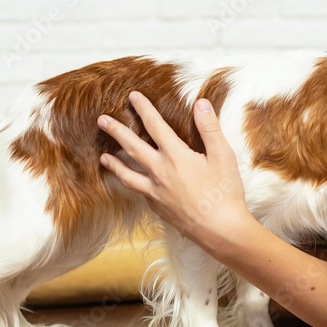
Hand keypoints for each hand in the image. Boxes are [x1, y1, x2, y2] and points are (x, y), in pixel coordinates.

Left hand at [97, 92, 249, 248]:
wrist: (220, 229)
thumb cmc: (225, 192)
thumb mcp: (223, 156)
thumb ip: (210, 128)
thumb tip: (201, 104)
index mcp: (176, 156)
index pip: (155, 126)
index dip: (144, 109)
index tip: (133, 96)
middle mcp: (160, 172)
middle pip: (132, 147)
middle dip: (116, 131)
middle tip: (102, 120)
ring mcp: (155, 192)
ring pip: (127, 174)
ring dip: (114, 163)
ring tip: (104, 157)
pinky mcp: (157, 207)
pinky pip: (139, 192)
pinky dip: (131, 184)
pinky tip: (131, 183)